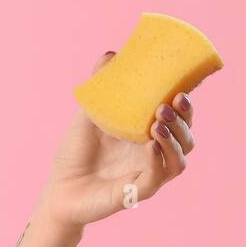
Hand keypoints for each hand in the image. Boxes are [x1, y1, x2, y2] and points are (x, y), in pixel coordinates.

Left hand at [38, 51, 196, 229]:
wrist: (58, 188)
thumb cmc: (76, 154)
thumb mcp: (88, 116)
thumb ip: (101, 88)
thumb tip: (111, 54)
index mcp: (147, 135)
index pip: (179, 119)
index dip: (187, 105)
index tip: (183, 88)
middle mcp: (155, 154)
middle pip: (187, 137)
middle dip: (183, 120)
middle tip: (168, 104)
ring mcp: (148, 174)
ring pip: (180, 159)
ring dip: (175, 139)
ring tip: (158, 123)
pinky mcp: (137, 192)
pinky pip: (157, 176)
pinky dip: (157, 160)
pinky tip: (149, 146)